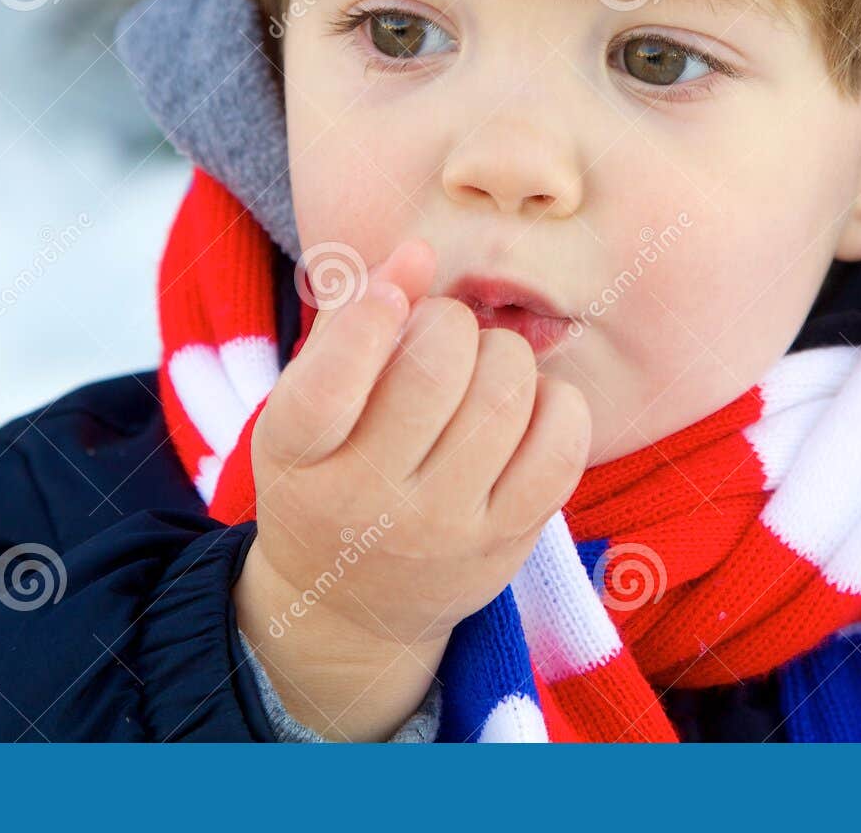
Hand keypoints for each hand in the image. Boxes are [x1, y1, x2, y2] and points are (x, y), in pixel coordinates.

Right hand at [233, 238, 590, 737]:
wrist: (350, 607)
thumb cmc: (326, 474)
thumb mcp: (305, 405)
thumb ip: (350, 320)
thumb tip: (418, 253)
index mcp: (297, 458)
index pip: (332, 383)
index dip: (370, 318)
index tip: (393, 297)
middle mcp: (369, 504)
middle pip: (436, 369)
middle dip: (449, 323)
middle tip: (440, 337)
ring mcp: (446, 529)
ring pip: (507, 393)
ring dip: (502, 355)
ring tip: (479, 372)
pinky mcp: (509, 541)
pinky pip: (562, 440)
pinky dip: (553, 400)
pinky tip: (522, 408)